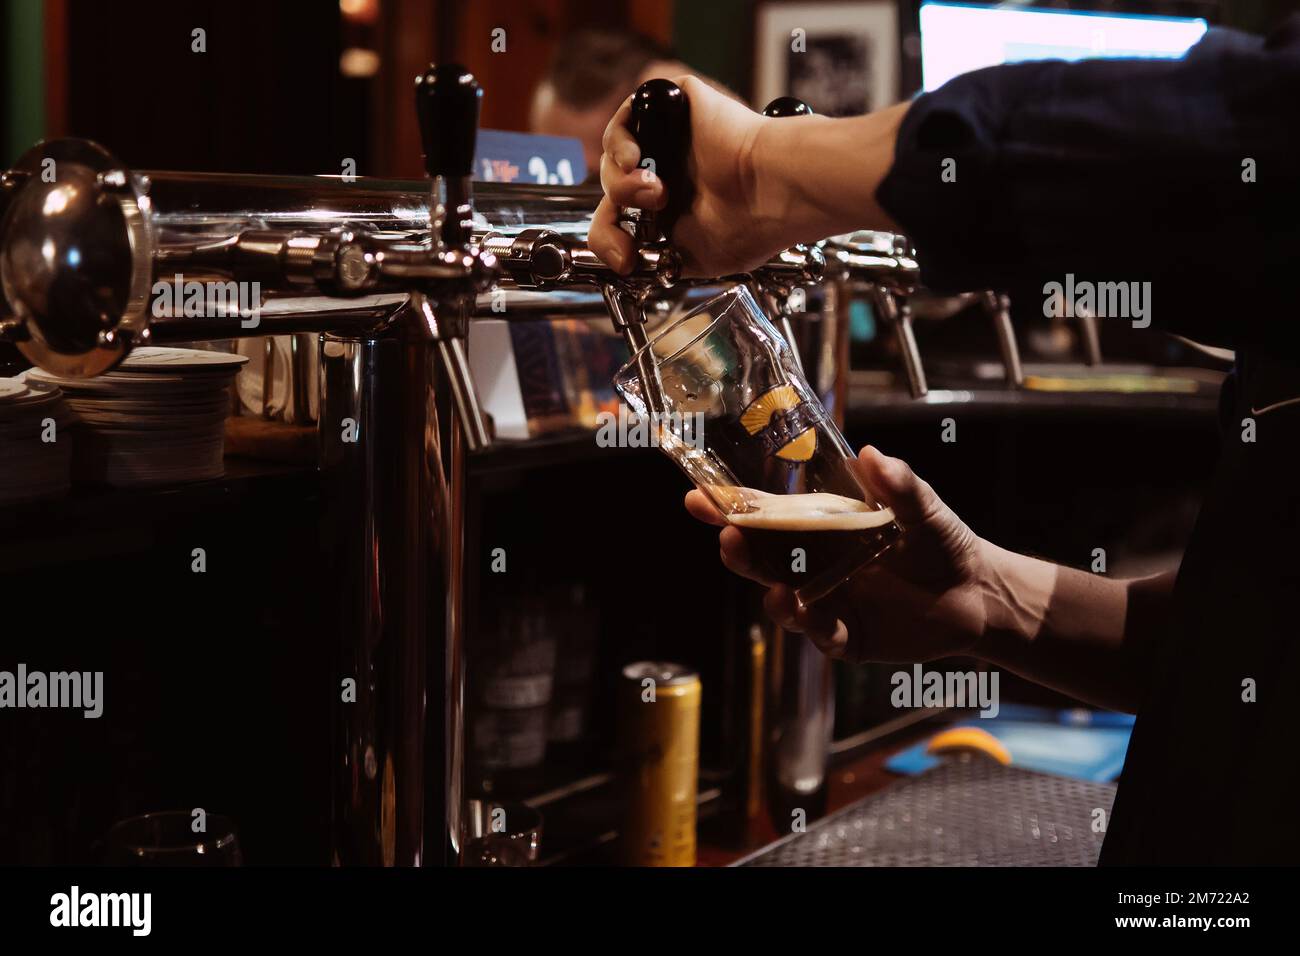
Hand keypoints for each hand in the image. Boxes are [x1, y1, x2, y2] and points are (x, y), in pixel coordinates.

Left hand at [588, 75, 788, 277]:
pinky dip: (621, 140)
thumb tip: (629, 261)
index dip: (611, 241)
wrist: (776, 191)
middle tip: (646, 220)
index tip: (625, 258)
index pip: (621, 220)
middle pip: (614, 189)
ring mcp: (671, 138)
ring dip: (623, 181)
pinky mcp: (676, 104)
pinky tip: (635, 160)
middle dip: (616, 214)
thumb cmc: (754, 223)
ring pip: (616, 157)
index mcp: (674, 206)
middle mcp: (670, 171)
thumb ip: (658, 258)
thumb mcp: (693, 258)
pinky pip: (630, 113)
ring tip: (654, 189)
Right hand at [686, 446, 991, 662]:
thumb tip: (871, 455)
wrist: (980, 594)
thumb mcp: (924, 507)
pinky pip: (822, 636)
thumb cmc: (944, 543)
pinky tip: (812, 615)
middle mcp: (816, 567)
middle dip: (739, 551)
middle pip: (763, 561)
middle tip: (728, 538)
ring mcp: (829, 603)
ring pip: (784, 601)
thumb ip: (899, 484)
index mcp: (823, 529)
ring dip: (771, 594)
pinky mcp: (850, 637)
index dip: (731, 508)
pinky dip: (813, 628)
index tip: (697, 497)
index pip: (767, 517)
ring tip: (774, 589)